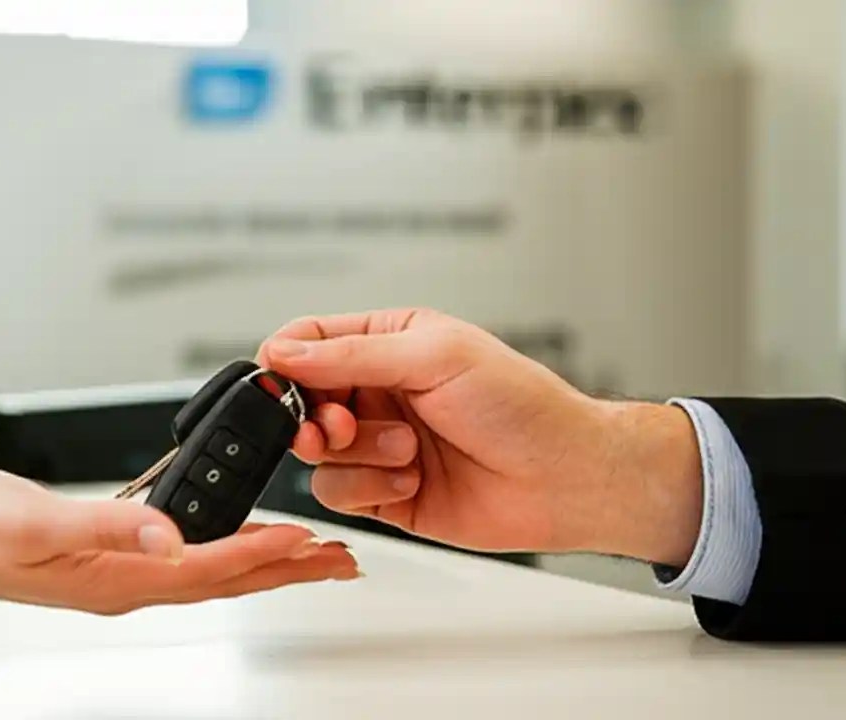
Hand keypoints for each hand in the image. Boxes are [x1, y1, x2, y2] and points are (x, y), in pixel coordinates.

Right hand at [0, 467, 359, 614]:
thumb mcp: (39, 523)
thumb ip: (107, 525)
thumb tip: (168, 531)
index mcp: (117, 577)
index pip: (211, 570)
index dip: (265, 554)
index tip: (313, 541)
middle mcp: (126, 581)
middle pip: (227, 580)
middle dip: (287, 570)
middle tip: (341, 560)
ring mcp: (117, 571)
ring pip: (211, 569)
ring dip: (263, 560)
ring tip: (307, 551)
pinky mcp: (105, 553)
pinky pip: (180, 554)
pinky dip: (220, 543)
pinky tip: (230, 531)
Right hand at [256, 308, 703, 566]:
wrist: (565, 478)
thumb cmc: (521, 406)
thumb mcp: (434, 356)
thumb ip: (352, 354)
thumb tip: (284, 351)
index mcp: (388, 341)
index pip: (310, 340)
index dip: (286, 361)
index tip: (280, 380)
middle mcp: (378, 391)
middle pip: (303, 400)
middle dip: (315, 417)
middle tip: (339, 427)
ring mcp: (378, 443)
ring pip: (316, 453)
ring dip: (358, 454)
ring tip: (408, 451)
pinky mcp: (383, 492)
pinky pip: (337, 492)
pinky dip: (369, 487)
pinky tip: (412, 479)